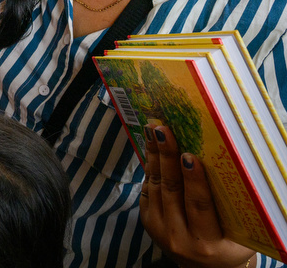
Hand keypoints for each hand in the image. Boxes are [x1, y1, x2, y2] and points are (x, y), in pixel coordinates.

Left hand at [140, 124, 254, 267]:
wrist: (205, 267)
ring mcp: (159, 230)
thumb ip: (228, 206)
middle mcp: (179, 238)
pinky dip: (150, 166)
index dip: (194, 180)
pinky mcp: (147, 221)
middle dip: (167, 158)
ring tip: (154, 130)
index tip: (190, 156)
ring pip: (156, 187)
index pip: (199, 207)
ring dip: (154, 156)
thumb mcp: (237, 232)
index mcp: (207, 243)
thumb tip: (224, 162)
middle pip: (172, 191)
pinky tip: (152, 146)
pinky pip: (148, 189)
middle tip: (164, 131)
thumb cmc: (229, 243)